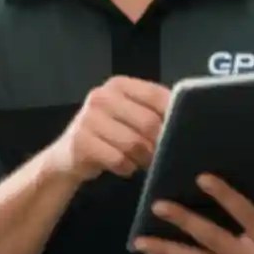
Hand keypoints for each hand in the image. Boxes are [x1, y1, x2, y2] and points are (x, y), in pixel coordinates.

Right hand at [41, 76, 170, 184]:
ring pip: (134, 143)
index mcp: (118, 85)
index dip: (173, 115)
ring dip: (143, 158)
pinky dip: (126, 168)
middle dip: (158, 143)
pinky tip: (123, 166)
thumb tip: (187, 119)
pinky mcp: (81, 142)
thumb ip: (152, 111)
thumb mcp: (128, 115)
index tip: (180, 131)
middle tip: (159, 153)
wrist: (66, 157)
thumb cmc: (107, 135)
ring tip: (141, 160)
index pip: (156, 95)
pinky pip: (118, 159)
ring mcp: (88, 118)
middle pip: (148, 122)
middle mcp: (101, 96)